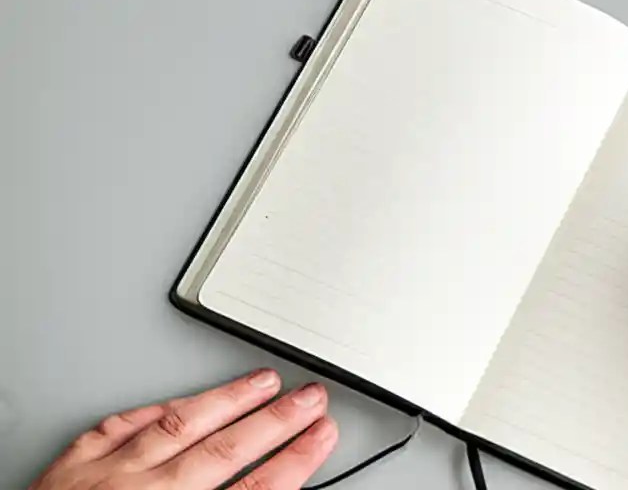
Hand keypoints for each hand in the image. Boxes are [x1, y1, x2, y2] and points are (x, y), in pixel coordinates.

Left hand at [29, 369, 336, 489]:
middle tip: (310, 398)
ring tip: (262, 382)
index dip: (297, 460)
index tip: (323, 437)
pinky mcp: (69, 469)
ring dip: (228, 401)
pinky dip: (155, 410)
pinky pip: (119, 427)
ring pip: (178, 426)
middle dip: (277, 421)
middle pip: (226, 451)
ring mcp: (103, 480)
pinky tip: (180, 401)